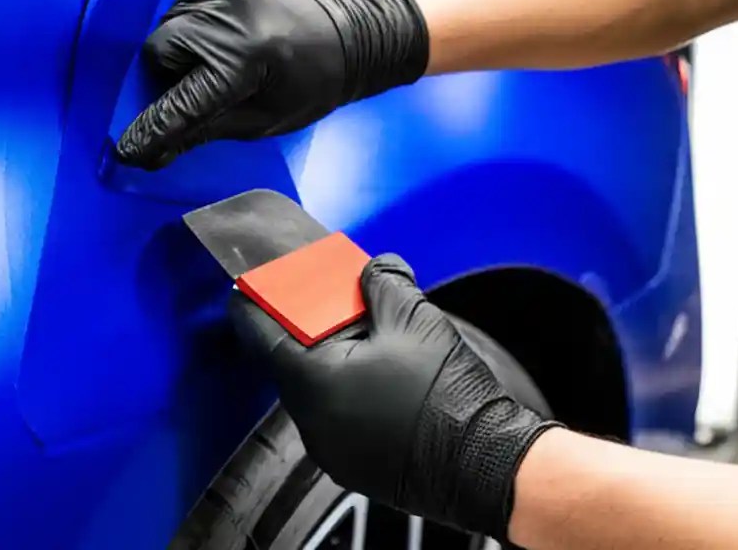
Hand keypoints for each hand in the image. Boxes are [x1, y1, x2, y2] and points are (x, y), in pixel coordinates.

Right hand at [114, 0, 428, 168]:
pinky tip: (226, 28)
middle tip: (201, 84)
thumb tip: (150, 150)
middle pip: (160, 50)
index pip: (184, 99)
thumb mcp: (262, 120)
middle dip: (169, 75)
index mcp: (248, 56)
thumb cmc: (311, 85)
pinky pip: (183, 0)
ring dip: (182, 47)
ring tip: (222, 53)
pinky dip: (194, 21)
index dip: (154, 126)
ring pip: (168, 24)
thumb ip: (203, 129)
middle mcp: (233, 10)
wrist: (352, 29)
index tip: (127, 149)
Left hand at [229, 253, 560, 540]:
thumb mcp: (414, 319)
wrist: (490, 469)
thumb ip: (382, 283)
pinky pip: (335, 419)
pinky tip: (379, 378)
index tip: (248, 288)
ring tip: (365, 339)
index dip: (255, 305)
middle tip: (325, 304)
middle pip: (291, 362)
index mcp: (313, 382)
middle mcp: (311, 422)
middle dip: (306, 329)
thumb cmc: (448, 397)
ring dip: (330, 362)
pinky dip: (345, 393)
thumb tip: (372, 268)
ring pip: (315, 392)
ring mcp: (331, 450)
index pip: (262, 334)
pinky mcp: (353, 466)